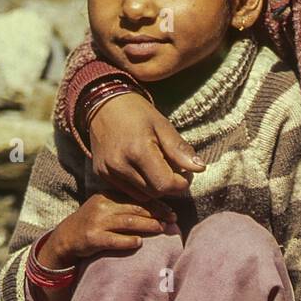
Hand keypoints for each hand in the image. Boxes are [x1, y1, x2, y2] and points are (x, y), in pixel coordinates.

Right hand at [45, 192, 173, 266]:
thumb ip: (125, 204)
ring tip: (162, 229)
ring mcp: (97, 222)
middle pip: (136, 208)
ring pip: (129, 222)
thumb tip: (157, 207)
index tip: (171, 210)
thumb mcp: (106, 205)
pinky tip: (139, 243)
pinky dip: (129, 241)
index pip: (136, 197)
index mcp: (108, 195)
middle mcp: (102, 206)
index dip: (156, 203)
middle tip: (172, 220)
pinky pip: (115, 240)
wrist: (66, 237)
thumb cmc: (93, 221)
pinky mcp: (92, 238)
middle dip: (157, 214)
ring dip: (148, 226)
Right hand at [87, 92, 205, 201]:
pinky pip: (127, 191)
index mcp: (138, 150)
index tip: (186, 173)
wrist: (104, 104)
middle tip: (175, 170)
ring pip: (142, 195)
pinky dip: (140, 186)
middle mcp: (120, 165)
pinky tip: (144, 171)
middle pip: (155, 192)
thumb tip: (200, 168)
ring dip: (155, 188)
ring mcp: (108, 171)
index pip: (165, 184)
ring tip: (159, 169)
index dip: (181, 183)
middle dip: (170, 185)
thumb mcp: (162, 125)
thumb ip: (179, 149)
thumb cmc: (137, 112)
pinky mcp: (101, 174)